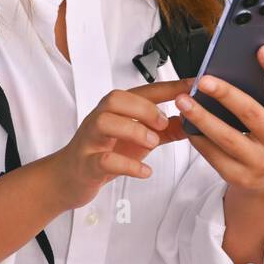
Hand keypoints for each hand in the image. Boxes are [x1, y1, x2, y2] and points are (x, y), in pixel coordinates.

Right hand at [49, 80, 189, 209]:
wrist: (70, 177)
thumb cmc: (104, 152)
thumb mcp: (138, 138)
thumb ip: (164, 129)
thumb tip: (193, 120)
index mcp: (116, 109)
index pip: (144, 90)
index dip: (170, 87)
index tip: (193, 86)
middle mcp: (101, 118)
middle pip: (117, 98)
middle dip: (145, 108)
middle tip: (164, 123)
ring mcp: (91, 140)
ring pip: (105, 122)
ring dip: (133, 129)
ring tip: (151, 142)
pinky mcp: (87, 164)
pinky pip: (104, 160)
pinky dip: (128, 165)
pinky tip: (145, 171)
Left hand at [175, 44, 263, 198]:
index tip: (262, 49)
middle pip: (252, 114)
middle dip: (226, 94)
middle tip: (203, 79)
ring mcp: (260, 163)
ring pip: (227, 137)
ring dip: (202, 117)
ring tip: (183, 99)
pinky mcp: (239, 177)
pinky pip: (213, 155)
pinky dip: (198, 138)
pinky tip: (185, 122)